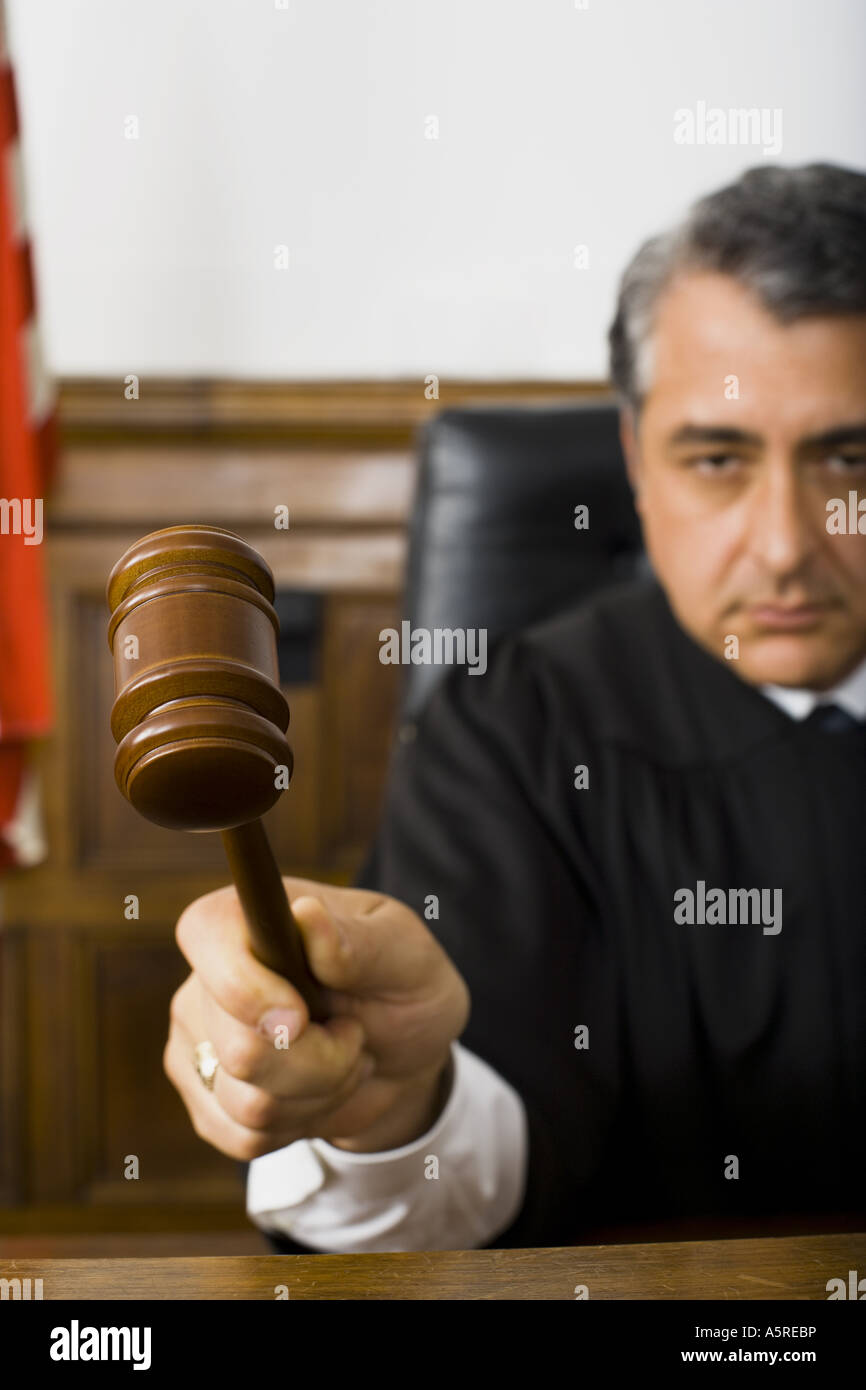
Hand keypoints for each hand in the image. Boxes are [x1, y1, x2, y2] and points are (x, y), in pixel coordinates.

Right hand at [164, 878, 469, 1160]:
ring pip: (246, 1102)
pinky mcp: (204, 1097)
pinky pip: (243, 1137)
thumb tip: (307, 915)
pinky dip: (300, 1125)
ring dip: (320, 1093)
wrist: (400, 1052)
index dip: (246, 988)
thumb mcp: (405, 953)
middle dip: (322, 1061)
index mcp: (245, 915)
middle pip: (240, 1047)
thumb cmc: (402, 983)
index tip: (302, 1017)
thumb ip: (357, 942)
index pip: (206, 937)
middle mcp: (206, 975)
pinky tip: (319, 1090)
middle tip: (355, 1035)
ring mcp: (197, 1038)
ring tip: (344, 1058)